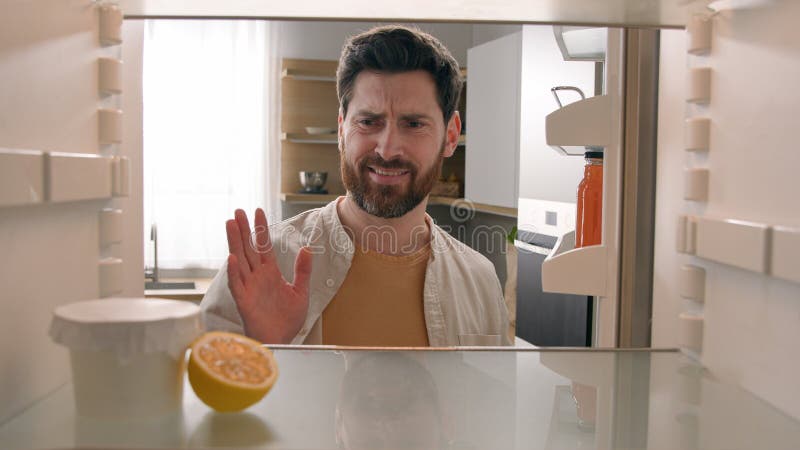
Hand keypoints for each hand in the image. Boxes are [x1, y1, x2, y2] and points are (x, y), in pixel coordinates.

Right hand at [225, 208, 311, 343]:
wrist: (282, 341)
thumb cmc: (287, 320)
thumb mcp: (301, 292)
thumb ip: (302, 271)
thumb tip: (307, 248)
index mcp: (271, 272)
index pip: (264, 246)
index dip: (260, 229)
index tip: (258, 211)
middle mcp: (257, 276)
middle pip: (248, 248)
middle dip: (243, 229)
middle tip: (238, 211)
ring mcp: (249, 287)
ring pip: (240, 260)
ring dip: (235, 242)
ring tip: (230, 224)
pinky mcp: (244, 301)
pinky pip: (237, 284)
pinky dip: (234, 271)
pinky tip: (232, 258)